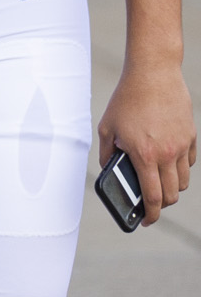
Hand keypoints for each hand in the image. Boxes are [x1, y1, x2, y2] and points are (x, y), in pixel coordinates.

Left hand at [99, 60, 195, 225]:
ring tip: (158, 183)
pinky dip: (180, 169)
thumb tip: (110, 171)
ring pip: (183, 181)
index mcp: (144, 155)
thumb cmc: (126, 100)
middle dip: (161, 205)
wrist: (153, 74)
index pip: (153, 197)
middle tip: (150, 202)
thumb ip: (107, 154)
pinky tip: (168, 163)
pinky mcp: (190, 136)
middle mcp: (167, 154)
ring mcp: (181, 146)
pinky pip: (189, 162)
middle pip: (172, 195)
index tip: (145, 222)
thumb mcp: (106, 127)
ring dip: (172, 188)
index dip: (151, 215)